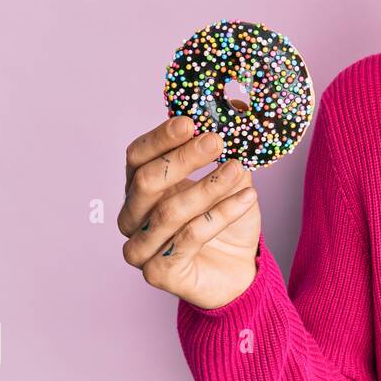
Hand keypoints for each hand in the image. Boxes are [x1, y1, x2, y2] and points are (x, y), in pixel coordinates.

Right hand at [118, 116, 261, 309]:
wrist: (239, 271)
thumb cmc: (226, 223)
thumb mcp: (229, 179)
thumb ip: (223, 151)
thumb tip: (234, 107)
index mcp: (140, 189)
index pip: (136, 156)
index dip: (160, 138)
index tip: (190, 122)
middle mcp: (132, 218)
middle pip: (146, 181)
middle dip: (184, 158)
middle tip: (217, 141)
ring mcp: (141, 248)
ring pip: (169, 210)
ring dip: (208, 186)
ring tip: (239, 169)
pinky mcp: (158, 273)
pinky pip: (189, 238)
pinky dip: (221, 214)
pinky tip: (248, 198)